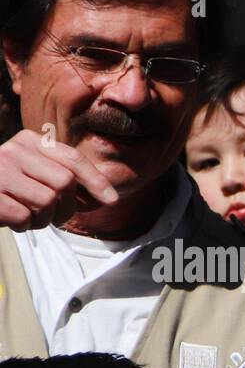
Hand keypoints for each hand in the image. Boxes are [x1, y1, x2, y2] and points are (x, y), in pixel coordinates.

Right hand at [0, 129, 117, 229]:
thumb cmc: (8, 189)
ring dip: (44, 220)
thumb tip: (108, 197)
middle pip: (64, 183)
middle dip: (67, 208)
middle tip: (55, 217)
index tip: (112, 200)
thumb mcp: (37, 175)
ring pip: (47, 202)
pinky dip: (23, 225)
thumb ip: (67, 180)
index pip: (72, 159)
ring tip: (29, 216)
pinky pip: (24, 217)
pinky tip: (10, 219)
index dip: (96, 181)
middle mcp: (13, 150)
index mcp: (29, 141)